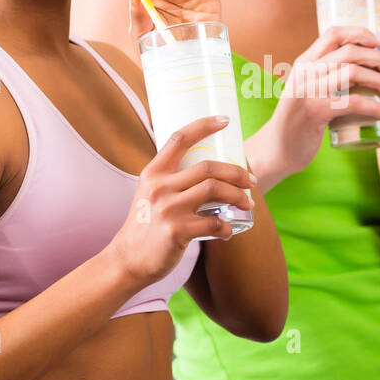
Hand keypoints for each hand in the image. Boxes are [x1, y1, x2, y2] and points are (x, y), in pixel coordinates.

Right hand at [108, 115, 256, 284]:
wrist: (128, 259)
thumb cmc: (146, 225)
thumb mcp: (151, 194)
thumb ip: (172, 180)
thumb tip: (208, 171)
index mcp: (153, 173)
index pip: (179, 139)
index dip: (204, 125)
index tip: (225, 120)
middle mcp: (159, 186)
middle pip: (208, 167)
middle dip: (237, 172)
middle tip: (251, 181)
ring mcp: (168, 208)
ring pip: (214, 190)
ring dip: (238, 196)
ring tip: (248, 203)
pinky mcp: (176, 231)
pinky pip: (213, 222)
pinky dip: (226, 227)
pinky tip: (228, 230)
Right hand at [264, 25, 379, 174]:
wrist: (276, 148)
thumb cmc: (298, 120)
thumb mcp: (305, 89)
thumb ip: (323, 77)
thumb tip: (361, 70)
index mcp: (304, 62)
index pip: (333, 34)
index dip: (360, 33)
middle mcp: (305, 71)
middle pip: (349, 51)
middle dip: (379, 58)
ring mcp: (309, 90)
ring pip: (353, 72)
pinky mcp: (316, 111)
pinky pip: (353, 102)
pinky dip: (374, 108)